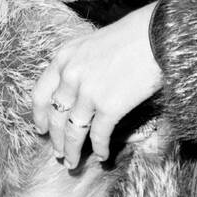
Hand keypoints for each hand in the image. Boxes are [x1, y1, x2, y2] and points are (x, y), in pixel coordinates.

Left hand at [31, 5, 162, 166]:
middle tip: (59, 153)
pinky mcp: (109, 107)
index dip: (39, 116)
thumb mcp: (93, 42)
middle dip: (56, 140)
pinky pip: (99, 135)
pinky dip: (100, 149)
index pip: (40, 94)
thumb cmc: (132, 34)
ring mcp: (88, 93)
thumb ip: (79, 63)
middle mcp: (70, 75)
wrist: (157, 34)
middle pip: (56, 117)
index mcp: (64, 57)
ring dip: (72, 151)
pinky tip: (103, 156)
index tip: (42, 129)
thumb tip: (78, 89)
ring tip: (74, 163)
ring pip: (73, 131)